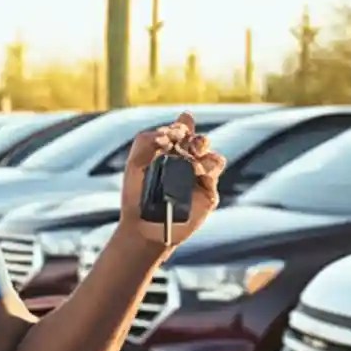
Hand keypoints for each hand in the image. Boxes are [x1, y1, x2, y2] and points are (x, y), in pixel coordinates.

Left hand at [119, 111, 226, 247]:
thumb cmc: (136, 195)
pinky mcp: (208, 192)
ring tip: (191, 159)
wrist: (143, 225)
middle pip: (200, 140)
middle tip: (184, 143)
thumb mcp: (135, 164)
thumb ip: (146, 141)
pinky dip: (208, 168)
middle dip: (195, 138)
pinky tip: (197, 172)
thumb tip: (169, 132)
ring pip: (212, 156)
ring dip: (204, 153)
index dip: (182, 125)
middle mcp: (187, 162)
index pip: (183, 129)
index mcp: (170, 152)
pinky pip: (215, 174)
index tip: (174, 133)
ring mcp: (198, 177)